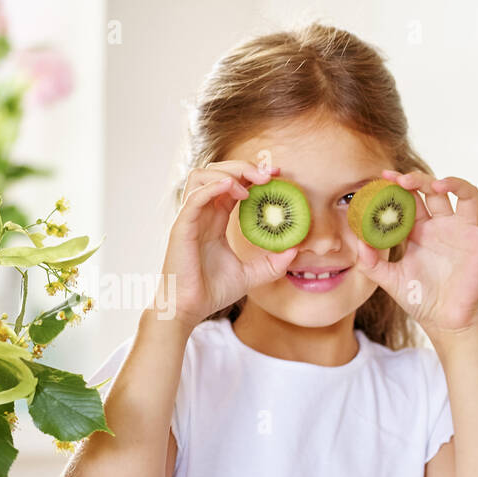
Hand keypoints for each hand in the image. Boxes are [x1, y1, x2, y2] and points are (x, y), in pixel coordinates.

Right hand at [154, 160, 299, 330]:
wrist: (190, 309)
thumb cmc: (212, 290)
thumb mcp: (252, 275)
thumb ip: (273, 263)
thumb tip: (296, 250)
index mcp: (215, 219)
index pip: (232, 186)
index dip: (252, 176)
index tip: (277, 176)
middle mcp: (201, 214)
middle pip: (217, 173)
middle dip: (243, 168)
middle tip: (269, 175)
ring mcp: (190, 218)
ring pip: (201, 176)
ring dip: (227, 174)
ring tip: (250, 187)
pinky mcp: (182, 227)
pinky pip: (194, 198)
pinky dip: (213, 187)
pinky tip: (232, 188)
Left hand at [349, 170, 477, 335]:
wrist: (445, 322)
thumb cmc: (420, 300)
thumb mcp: (389, 280)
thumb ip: (371, 262)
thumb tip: (358, 242)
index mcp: (419, 230)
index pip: (409, 199)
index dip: (397, 186)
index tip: (383, 177)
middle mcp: (442, 225)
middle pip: (434, 190)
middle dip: (418, 180)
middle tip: (401, 180)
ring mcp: (464, 232)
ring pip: (465, 194)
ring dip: (453, 183)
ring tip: (437, 184)